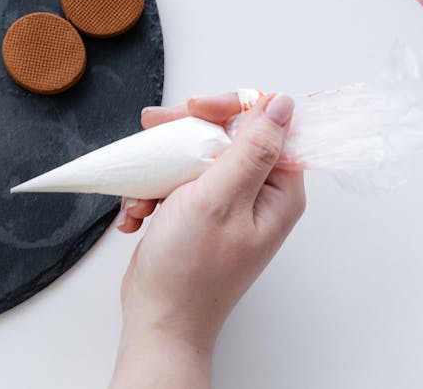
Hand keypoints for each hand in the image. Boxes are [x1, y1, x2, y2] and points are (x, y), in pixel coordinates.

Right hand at [110, 93, 305, 388]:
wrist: (159, 320)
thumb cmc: (191, 271)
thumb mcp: (220, 199)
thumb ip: (252, 148)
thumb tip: (282, 103)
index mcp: (278, 190)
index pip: (267, 122)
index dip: (230, 108)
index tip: (194, 109)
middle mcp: (259, 194)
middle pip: (226, 133)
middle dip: (184, 135)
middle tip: (153, 128)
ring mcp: (228, 204)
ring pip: (196, 155)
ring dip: (161, 168)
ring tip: (143, 194)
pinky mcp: (200, 213)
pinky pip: (177, 181)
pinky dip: (153, 192)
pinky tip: (139, 213)